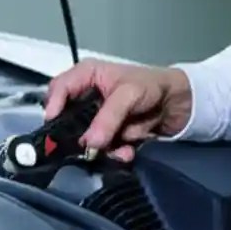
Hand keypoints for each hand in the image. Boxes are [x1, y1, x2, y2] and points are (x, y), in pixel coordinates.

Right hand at [43, 59, 192, 161]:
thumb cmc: (151, 86)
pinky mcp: (107, 136)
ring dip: (100, 148)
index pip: (59, 89)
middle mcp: (86, 97)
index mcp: (86, 76)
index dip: (53, 106)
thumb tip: (89, 143)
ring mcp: (96, 119)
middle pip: (66, 118)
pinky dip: (114, 153)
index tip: (54, 125)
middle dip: (77, 135)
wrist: (177, 105)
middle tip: (86, 147)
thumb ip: (107, 118)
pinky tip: (127, 153)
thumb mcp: (128, 95)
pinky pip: (102, 149)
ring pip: (84, 138)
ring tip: (120, 150)